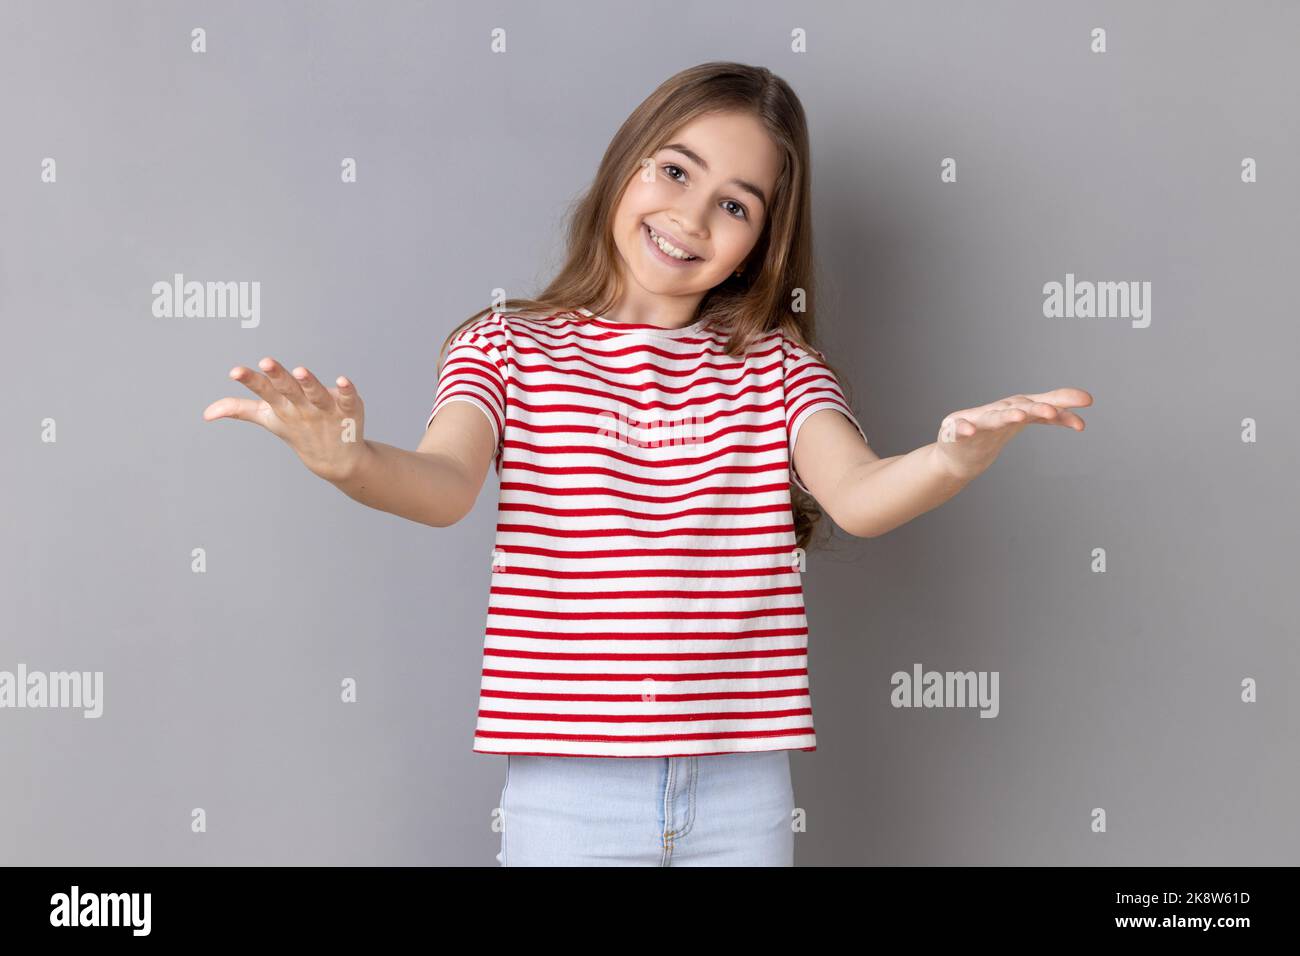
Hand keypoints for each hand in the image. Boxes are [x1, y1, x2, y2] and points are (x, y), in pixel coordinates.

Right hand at [203, 356, 368, 483]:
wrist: (336, 460)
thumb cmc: (299, 431)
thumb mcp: (270, 419)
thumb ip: (239, 409)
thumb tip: (206, 413)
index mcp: (282, 406)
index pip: (264, 391)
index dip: (250, 380)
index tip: (235, 371)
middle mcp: (303, 407)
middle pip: (289, 389)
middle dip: (278, 376)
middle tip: (266, 362)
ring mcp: (326, 409)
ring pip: (316, 393)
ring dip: (309, 383)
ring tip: (300, 370)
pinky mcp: (349, 409)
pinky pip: (348, 398)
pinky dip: (347, 390)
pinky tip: (343, 379)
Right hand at [933, 388, 1091, 480]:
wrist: (959, 452)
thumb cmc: (994, 431)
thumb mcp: (1025, 421)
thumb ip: (1053, 416)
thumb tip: (1083, 420)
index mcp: (1015, 406)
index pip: (1041, 405)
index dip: (1062, 407)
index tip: (1085, 409)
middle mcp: (997, 410)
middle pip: (1019, 408)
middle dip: (1035, 409)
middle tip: (1051, 412)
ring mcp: (976, 420)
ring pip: (993, 418)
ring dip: (1005, 416)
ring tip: (1017, 417)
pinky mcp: (955, 431)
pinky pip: (960, 430)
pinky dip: (963, 429)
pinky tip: (968, 430)